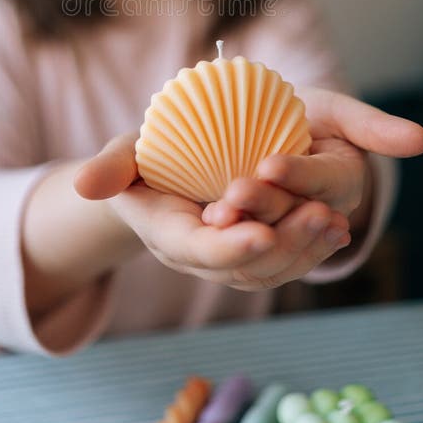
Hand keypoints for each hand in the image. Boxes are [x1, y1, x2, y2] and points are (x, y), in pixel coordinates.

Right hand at [73, 133, 353, 292]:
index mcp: (167, 232)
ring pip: (271, 269)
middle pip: (243, 265)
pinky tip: (340, 229)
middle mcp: (200, 254)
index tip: (262, 234)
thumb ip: (109, 168)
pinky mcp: (255, 250)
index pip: (198, 249)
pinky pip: (287, 261)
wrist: (160, 176)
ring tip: (334, 221)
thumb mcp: (125, 154)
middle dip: (284, 246)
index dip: (229, 246)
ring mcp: (229, 257)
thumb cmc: (142, 160)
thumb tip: (83, 185)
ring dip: (306, 248)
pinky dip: (314, 248)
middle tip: (319, 217)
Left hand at [201, 86, 422, 230]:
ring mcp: (290, 234)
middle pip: (295, 214)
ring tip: (220, 211)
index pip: (324, 181)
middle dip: (267, 204)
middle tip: (238, 190)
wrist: (256, 131)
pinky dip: (229, 239)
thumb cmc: (299, 113)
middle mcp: (321, 215)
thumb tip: (422, 141)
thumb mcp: (332, 110)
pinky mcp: (258, 247)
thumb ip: (371, 125)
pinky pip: (248, 254)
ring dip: (245, 228)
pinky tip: (211, 221)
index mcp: (344, 180)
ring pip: (272, 242)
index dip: (299, 175)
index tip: (271, 164)